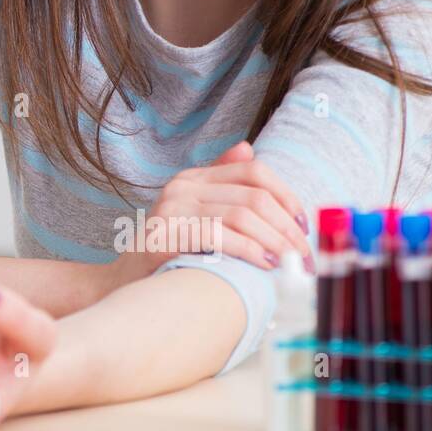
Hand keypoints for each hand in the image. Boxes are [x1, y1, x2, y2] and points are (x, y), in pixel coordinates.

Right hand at [126, 140, 313, 278]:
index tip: (303, 226)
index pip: (254, 171)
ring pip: (242, 215)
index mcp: (194, 177)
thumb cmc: (171, 252)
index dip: (287, 196)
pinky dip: (250, 250)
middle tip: (304, 256)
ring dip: (275, 241)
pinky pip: (220, 235)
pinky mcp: (166, 234)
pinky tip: (265, 264)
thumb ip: (222, 185)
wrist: (128, 281)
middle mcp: (183, 186)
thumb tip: (247, 149)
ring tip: (290, 264)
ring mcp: (172, 208)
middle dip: (287, 228)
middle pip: (254, 196)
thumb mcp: (196, 213)